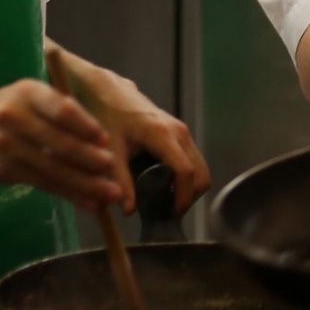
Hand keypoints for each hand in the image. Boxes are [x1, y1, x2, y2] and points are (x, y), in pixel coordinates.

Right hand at [0, 82, 120, 210]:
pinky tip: (89, 202)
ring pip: (54, 168)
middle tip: (115, 171)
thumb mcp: (25, 97)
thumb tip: (101, 134)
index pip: (62, 108)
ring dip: (85, 183)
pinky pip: (43, 183)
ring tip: (110, 194)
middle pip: (60, 142)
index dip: (86, 125)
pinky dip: (69, 193)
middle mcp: (17, 117)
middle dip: (91, 159)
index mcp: (29, 91)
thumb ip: (56, 110)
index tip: (106, 140)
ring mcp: (9, 146)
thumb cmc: (2, 109)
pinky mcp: (6, 170)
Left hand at [57, 49, 209, 214]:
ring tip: (163, 201)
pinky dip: (185, 178)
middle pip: (201, 172)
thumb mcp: (111, 151)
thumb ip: (120, 180)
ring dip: (188, 188)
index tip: (171, 215)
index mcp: (164, 135)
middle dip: (189, 196)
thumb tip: (129, 211)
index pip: (186, 171)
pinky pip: (193, 160)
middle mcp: (180, 132)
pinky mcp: (180, 133)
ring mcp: (183, 132)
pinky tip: (163, 185)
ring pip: (200, 167)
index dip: (184, 197)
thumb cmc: (109, 119)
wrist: (111, 93)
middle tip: (166, 212)